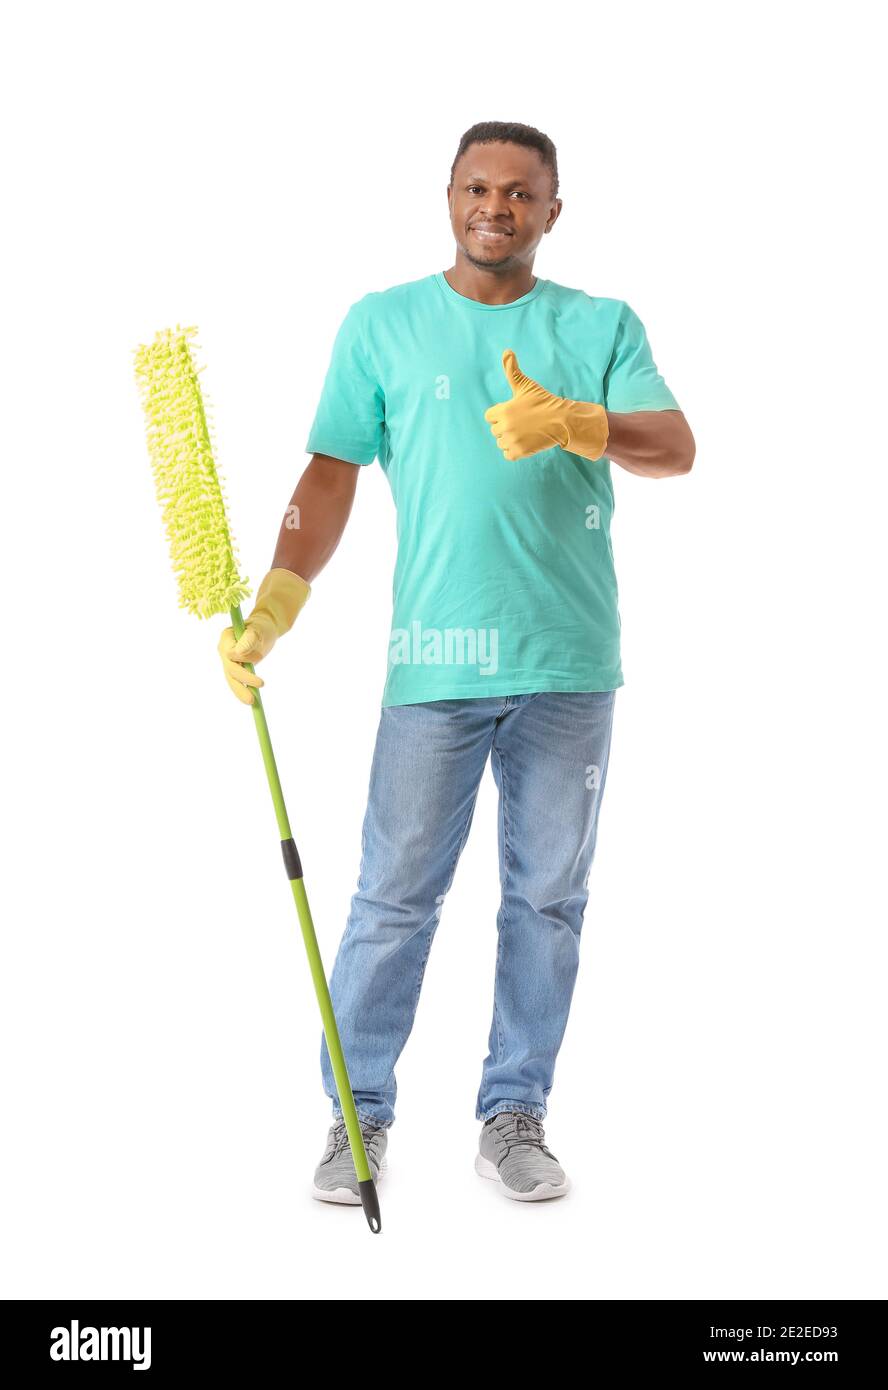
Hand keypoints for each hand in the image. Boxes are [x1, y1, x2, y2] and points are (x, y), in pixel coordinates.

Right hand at [217, 624, 265, 705]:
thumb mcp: (258, 629)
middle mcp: (224, 650)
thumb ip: (249, 639)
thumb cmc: (261, 626)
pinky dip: (242, 690)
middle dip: (242, 681)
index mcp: (226, 637)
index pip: (230, 653)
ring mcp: (228, 660)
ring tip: (252, 702)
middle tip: (255, 694)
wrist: (264, 629)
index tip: (259, 656)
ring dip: (240, 691)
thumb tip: (239, 653)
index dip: (244, 658)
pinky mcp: (234, 668)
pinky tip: (250, 700)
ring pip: (231, 679)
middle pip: (230, 669)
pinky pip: (236, 681)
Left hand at [483, 349, 608, 461]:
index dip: (500, 414)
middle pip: (495, 430)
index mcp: (503, 410)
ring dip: (511, 439)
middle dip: (507, 427)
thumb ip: (512, 370)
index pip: (489, 416)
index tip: (514, 413)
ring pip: (501, 443)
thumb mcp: (526, 385)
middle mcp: (505, 426)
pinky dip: (515, 451)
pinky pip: (508, 454)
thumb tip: (507, 351)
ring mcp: (512, 440)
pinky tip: (526, 442)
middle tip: (523, 422)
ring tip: (525, 432)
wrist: (563, 420)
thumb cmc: (544, 402)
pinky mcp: (519, 452)